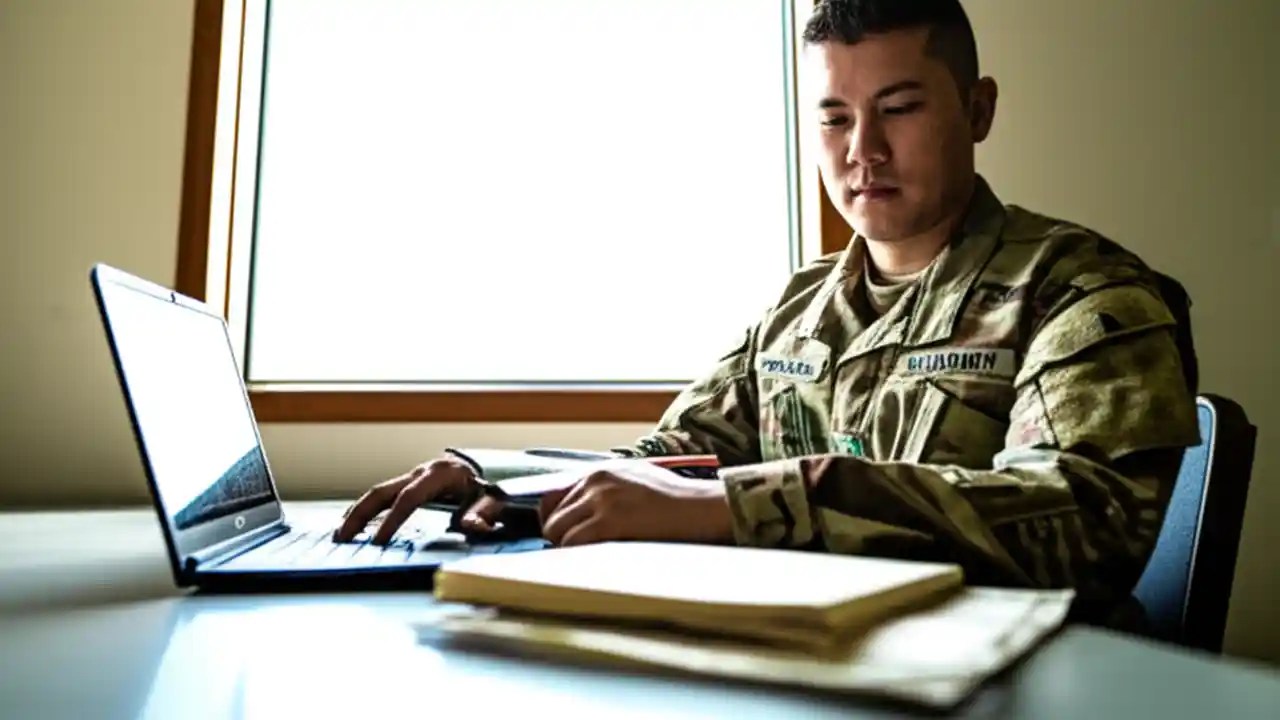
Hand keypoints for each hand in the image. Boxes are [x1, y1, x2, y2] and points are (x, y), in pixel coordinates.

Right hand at [334, 456, 484, 544]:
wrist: (482, 469)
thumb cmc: (485, 486)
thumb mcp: (490, 498)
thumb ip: (482, 513)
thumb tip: (474, 527)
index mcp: (438, 475)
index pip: (408, 498)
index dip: (392, 520)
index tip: (378, 541)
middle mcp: (419, 473)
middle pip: (381, 491)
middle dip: (359, 514)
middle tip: (341, 538)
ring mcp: (410, 477)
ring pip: (376, 494)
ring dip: (356, 514)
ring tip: (339, 536)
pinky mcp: (406, 485)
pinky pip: (381, 498)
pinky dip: (364, 511)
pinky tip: (353, 526)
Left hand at [537, 460, 733, 546]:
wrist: (700, 507)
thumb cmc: (676, 501)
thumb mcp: (635, 482)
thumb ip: (606, 492)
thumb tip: (582, 515)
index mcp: (600, 472)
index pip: (554, 497)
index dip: (557, 522)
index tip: (563, 537)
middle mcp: (595, 481)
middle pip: (552, 516)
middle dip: (560, 538)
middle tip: (576, 555)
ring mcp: (601, 499)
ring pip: (558, 531)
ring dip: (568, 550)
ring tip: (588, 559)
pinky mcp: (609, 520)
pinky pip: (573, 543)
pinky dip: (576, 557)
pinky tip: (592, 562)